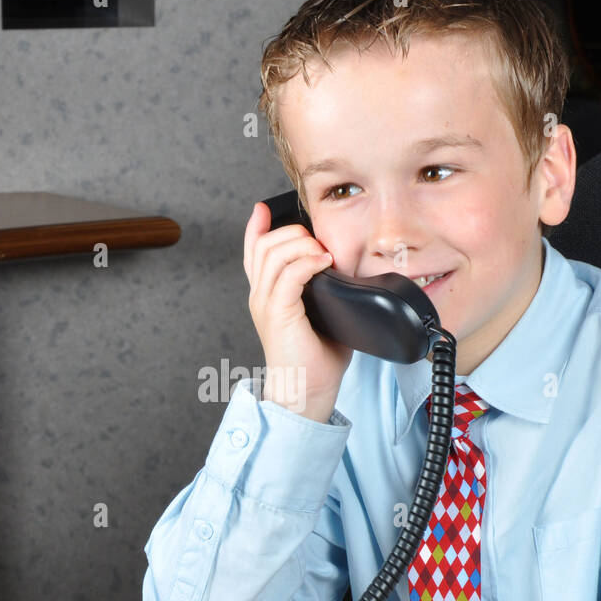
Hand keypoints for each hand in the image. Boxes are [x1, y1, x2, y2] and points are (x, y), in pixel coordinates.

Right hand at [244, 201, 352, 421]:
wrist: (306, 391)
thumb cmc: (316, 358)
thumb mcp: (322, 313)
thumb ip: (325, 288)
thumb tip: (347, 268)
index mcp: (267, 295)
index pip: (252, 251)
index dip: (256, 227)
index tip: (266, 209)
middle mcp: (260, 295)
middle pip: (264, 244)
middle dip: (293, 232)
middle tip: (319, 242)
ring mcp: (265, 303)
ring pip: (273, 253)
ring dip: (303, 244)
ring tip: (323, 253)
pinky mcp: (278, 313)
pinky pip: (288, 274)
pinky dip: (307, 262)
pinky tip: (324, 263)